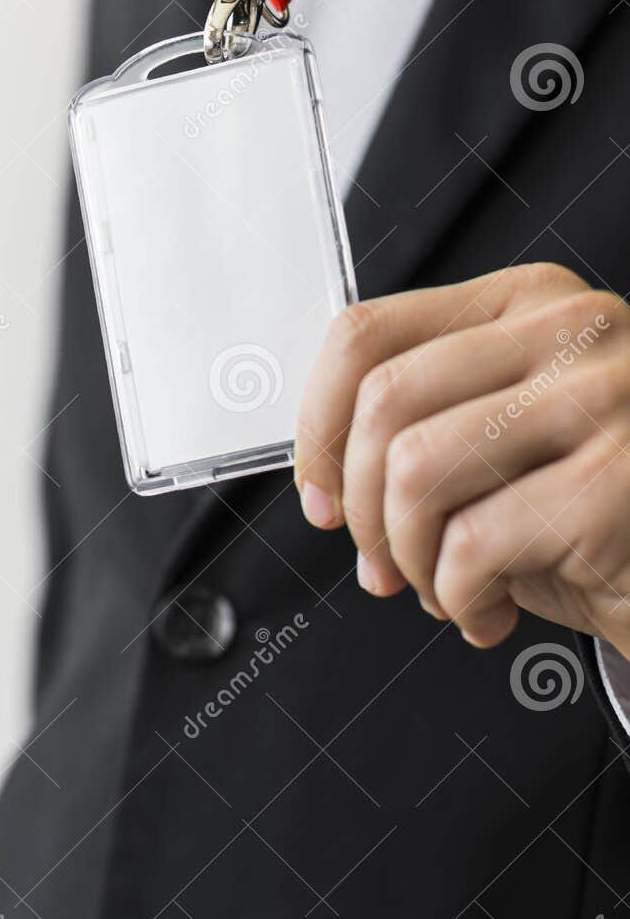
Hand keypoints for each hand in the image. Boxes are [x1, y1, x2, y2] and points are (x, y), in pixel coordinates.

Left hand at [294, 263, 629, 653]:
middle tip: (385, 566)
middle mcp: (569, 332)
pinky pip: (470, 546)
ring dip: (409, 560)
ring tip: (446, 590)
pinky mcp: (616, 482)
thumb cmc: (596, 514)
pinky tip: (489, 612)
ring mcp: (603, 399)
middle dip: (362, 510)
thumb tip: (323, 480)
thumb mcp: (503, 444)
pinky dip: (457, 600)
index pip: (367, 335)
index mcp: (526, 305)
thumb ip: (425, 428)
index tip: (321, 496)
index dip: (318, 429)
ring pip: (416, 473)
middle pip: (383, 405)